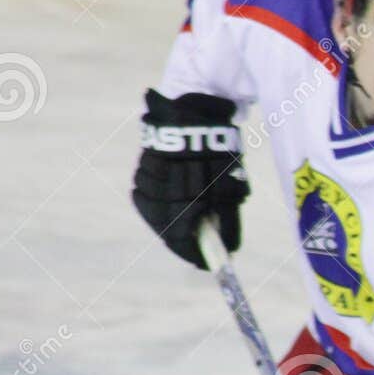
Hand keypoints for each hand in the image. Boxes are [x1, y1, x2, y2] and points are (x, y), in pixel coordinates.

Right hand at [131, 89, 248, 269]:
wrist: (194, 110)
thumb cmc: (219, 151)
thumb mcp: (231, 185)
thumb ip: (227, 219)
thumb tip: (229, 250)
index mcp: (189, 193)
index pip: (181, 236)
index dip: (191, 253)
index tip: (202, 264)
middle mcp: (165, 186)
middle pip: (165, 228)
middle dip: (180, 239)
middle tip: (195, 248)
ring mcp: (150, 175)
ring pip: (153, 210)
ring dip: (168, 218)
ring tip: (186, 213)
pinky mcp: (142, 164)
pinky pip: (144, 192)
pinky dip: (157, 199)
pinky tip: (171, 194)